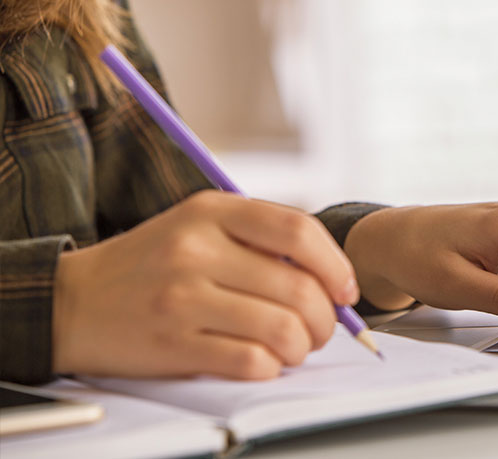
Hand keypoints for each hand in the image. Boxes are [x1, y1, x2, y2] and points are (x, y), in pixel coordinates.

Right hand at [53, 190, 357, 378]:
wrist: (71, 302)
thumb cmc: (150, 265)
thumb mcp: (198, 226)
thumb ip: (258, 239)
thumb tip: (330, 276)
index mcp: (210, 211)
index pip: (298, 230)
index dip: (335, 264)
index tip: (345, 290)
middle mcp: (197, 249)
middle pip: (299, 286)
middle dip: (326, 319)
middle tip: (323, 330)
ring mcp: (183, 297)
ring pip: (282, 328)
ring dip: (303, 346)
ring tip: (295, 348)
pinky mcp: (173, 343)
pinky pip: (251, 361)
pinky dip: (271, 367)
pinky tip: (265, 362)